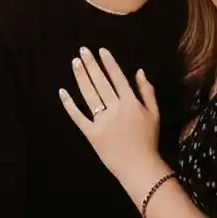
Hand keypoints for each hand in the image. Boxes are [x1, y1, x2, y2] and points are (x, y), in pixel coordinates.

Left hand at [59, 47, 160, 181]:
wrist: (140, 167)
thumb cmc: (148, 140)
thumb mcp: (154, 114)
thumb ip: (147, 92)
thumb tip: (140, 71)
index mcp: (131, 103)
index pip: (118, 77)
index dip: (109, 63)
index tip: (100, 50)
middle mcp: (116, 109)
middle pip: (101, 82)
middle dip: (91, 65)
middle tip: (82, 51)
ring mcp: (102, 121)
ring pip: (89, 95)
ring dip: (81, 77)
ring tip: (75, 63)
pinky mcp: (92, 134)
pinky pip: (78, 117)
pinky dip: (69, 105)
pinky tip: (62, 92)